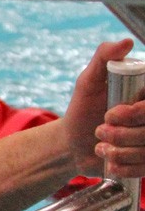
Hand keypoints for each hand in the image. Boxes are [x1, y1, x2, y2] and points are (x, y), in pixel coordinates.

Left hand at [63, 38, 144, 176]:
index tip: (111, 114)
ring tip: (101, 145)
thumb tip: (126, 42)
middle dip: (121, 133)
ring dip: (117, 151)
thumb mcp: (88, 82)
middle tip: (100, 129)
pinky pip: (144, 168)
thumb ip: (103, 58)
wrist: (72, 143)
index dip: (136, 113)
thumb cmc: (82, 109)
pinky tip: (108, 161)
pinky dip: (121, 167)